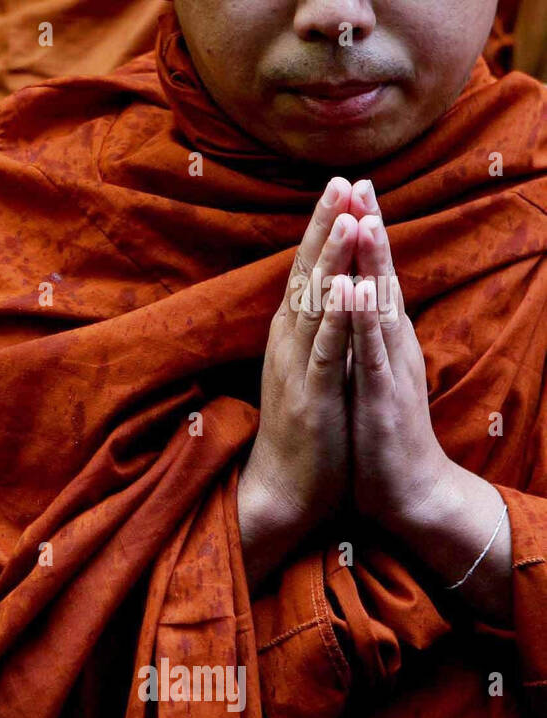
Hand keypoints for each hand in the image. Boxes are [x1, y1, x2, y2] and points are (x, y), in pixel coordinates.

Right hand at [238, 177, 356, 584]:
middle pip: (306, 273)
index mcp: (290, 334)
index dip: (321, 228)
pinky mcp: (309, 393)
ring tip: (348, 218)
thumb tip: (328, 294)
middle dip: (324, 226)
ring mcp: (295, 366)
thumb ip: (313, 330)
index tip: (338, 186)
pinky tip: (348, 288)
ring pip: (314, 303)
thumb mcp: (308, 368)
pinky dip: (336, 316)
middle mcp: (287, 341)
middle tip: (338, 180)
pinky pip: (324, 348)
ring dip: (330, 259)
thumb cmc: (302, 430)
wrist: (282, 487)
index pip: (306, 270)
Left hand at [343, 182, 447, 527]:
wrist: (410, 491)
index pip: (374, 276)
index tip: (349, 191)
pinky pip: (371, 354)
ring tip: (362, 220)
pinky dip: (365, 321)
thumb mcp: (369, 375)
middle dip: (370, 231)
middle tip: (360, 183)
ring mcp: (389, 369)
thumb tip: (355, 303)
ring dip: (372, 265)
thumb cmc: (384, 433)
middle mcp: (392, 345)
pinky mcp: (382, 398)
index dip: (363, 234)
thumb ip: (365, 339)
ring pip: (381, 307)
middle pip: (383, 277)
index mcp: (384, 339)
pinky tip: (359, 292)